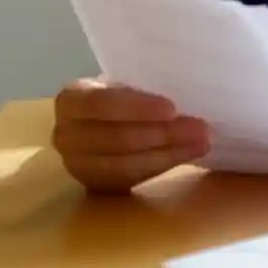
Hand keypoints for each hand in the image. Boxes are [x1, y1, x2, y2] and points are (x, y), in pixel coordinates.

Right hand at [52, 76, 209, 193]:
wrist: (102, 123)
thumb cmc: (120, 95)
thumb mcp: (124, 83)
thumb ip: (143, 85)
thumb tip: (188, 87)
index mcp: (71, 99)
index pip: (99, 103)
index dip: (136, 108)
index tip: (172, 109)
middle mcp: (66, 134)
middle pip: (115, 139)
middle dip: (162, 135)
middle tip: (200, 128)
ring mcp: (77, 164)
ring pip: (125, 164)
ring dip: (168, 154)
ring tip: (202, 142)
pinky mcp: (95, 185)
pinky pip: (131, 180)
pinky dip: (163, 166)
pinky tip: (186, 154)